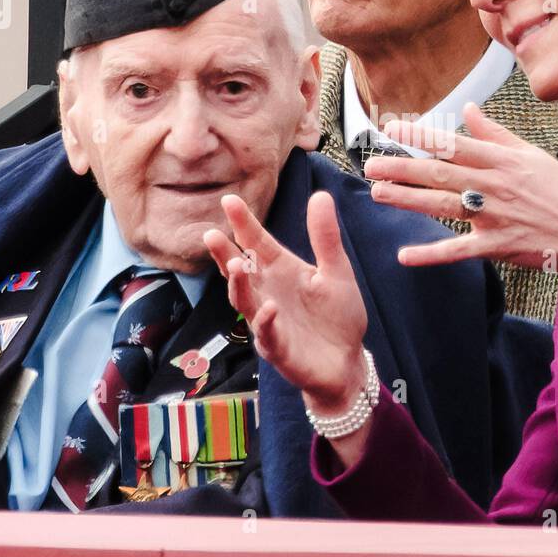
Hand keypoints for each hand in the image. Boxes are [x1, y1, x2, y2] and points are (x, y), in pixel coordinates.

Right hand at [203, 192, 367, 413]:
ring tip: (236, 265)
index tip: (229, 200)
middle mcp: (268, 293)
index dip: (243, 223)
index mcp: (281, 271)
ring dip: (239, 285)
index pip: (257, 243)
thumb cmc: (338, 316)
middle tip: (211, 235)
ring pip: (245, 302)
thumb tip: (320, 195)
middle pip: (240, 271)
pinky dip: (265, 322)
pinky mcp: (277, 349)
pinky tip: (269, 308)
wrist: (346, 362)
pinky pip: (267, 335)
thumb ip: (325, 237)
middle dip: (224, 254)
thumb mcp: (337, 271)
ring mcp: (269, 321)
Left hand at [366, 103, 557, 291]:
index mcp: (502, 161)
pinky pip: (459, 251)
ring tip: (378, 193)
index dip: (422, 136)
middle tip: (371, 164)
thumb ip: (495, 133)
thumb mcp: (530, 155)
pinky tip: (404, 255)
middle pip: (442, 174)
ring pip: (444, 206)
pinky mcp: (498, 246)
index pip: (454, 144)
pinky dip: (431, 254)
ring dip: (409, 200)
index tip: (391, 129)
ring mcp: (496, 217)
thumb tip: (468, 109)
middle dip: (403, 168)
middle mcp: (496, 186)